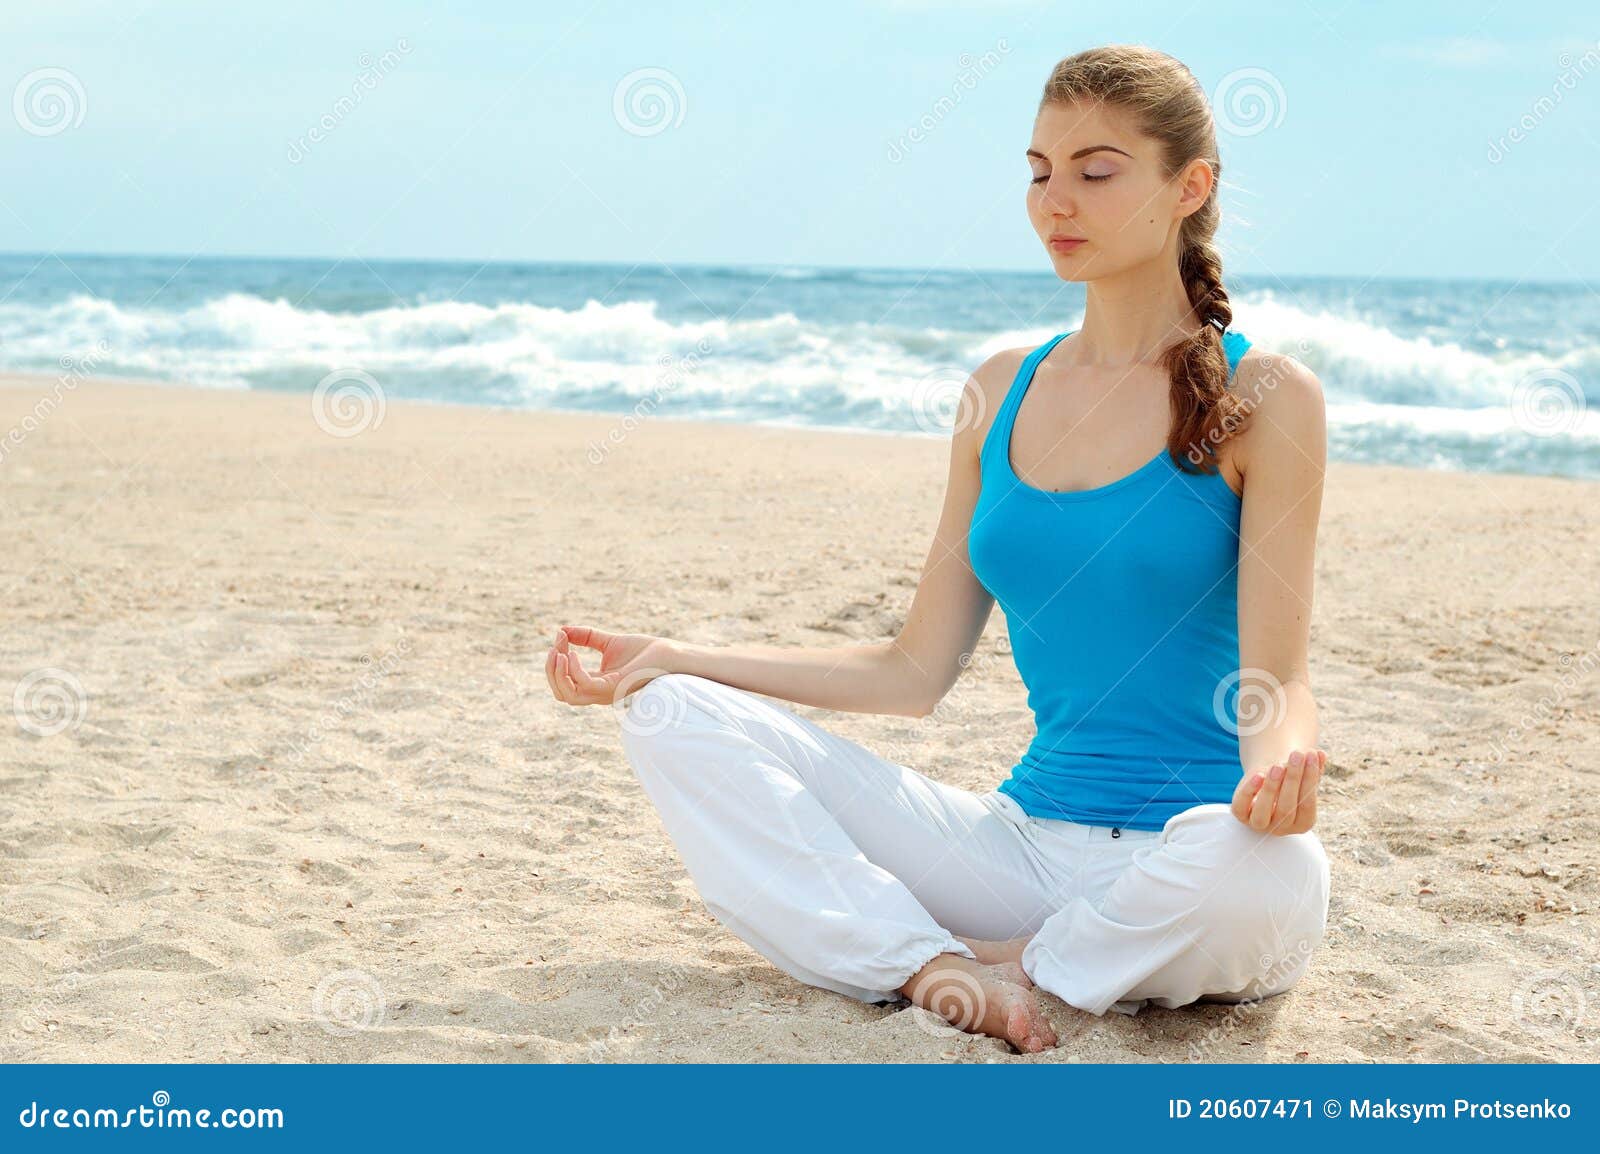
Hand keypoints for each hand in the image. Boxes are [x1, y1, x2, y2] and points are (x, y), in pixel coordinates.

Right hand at [544, 625, 673, 706]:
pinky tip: (572, 653)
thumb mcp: (608, 642)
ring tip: (559, 651)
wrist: (669, 654)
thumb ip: (586, 637)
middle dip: (551, 671)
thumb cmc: (644, 651)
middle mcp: (599, 694)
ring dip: (557, 673)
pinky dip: (573, 670)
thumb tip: (561, 630)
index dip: (555, 663)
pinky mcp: (615, 686)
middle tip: (554, 647)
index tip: (559, 637)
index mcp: (596, 686)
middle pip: (561, 694)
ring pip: (568, 695)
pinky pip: (585, 684)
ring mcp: (606, 693)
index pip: (564, 684)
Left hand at [1231, 748, 1325, 834]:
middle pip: (1287, 808)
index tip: (1312, 755)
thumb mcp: (1302, 776)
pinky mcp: (1241, 815)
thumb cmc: (1289, 781)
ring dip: (1271, 787)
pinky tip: (1258, 775)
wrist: (1265, 782)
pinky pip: (1241, 807)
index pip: (1307, 805)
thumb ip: (1313, 768)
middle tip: (1297, 754)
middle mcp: (1281, 828)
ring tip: (1278, 765)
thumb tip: (1321, 754)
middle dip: (1293, 779)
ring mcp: (1259, 825)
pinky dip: (1249, 791)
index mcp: (1302, 823)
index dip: (1310, 779)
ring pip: (1263, 811)